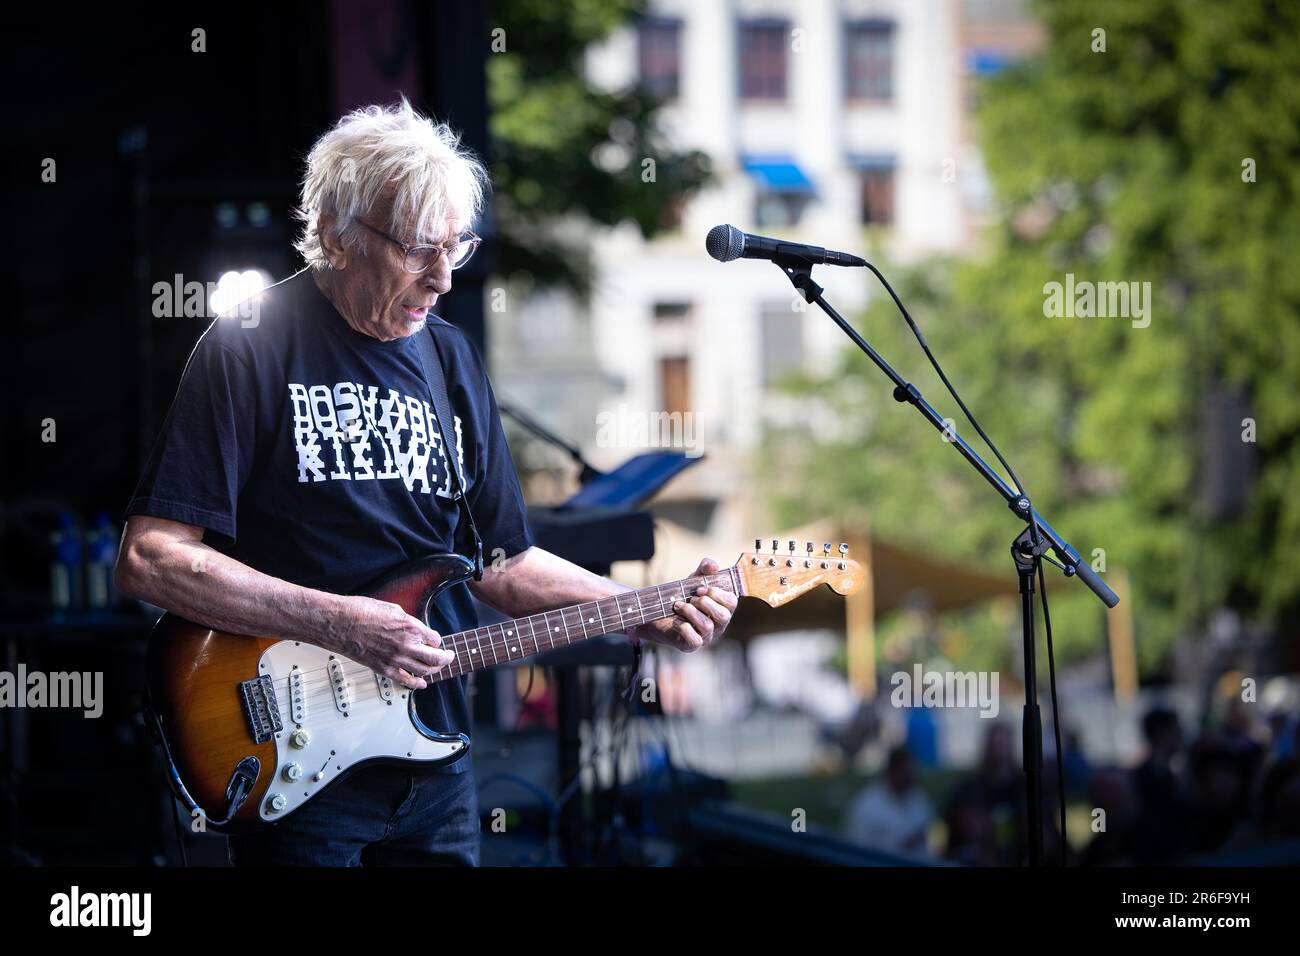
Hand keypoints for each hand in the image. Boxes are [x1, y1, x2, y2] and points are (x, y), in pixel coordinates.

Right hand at [324, 595, 454, 688]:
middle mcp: (406, 645)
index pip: (435, 639)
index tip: (435, 640)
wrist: (339, 623)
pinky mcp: (383, 669)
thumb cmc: (360, 611)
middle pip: (436, 658)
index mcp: (411, 627)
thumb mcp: (392, 608)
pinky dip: (417, 683)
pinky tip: (421, 683)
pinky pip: (406, 681)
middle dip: (446, 658)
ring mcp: (395, 659)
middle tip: (449, 656)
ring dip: (434, 670)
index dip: (437, 640)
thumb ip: (407, 621)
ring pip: (424, 671)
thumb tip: (414, 627)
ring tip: (437, 668)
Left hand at [632, 557, 736, 652]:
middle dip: (705, 603)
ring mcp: (706, 637)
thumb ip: (705, 568)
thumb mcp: (694, 579)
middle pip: (723, 616)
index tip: (700, 589)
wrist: (659, 612)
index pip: (731, 602)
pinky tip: (676, 620)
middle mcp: (718, 625)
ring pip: (707, 626)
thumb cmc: (683, 596)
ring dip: (690, 611)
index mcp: (723, 608)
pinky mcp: (692, 645)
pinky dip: (684, 627)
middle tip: (692, 598)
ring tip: (678, 606)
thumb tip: (712, 566)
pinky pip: (695, 640)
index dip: (716, 593)